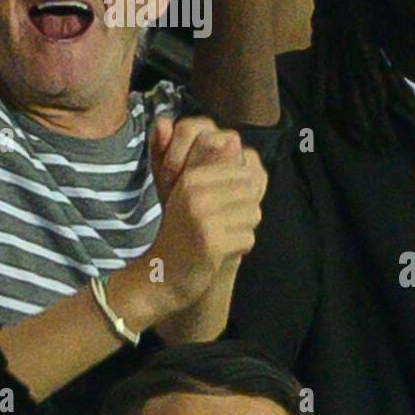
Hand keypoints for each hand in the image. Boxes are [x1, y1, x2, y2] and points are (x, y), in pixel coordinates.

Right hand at [142, 116, 265, 310]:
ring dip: (242, 228)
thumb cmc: (179, 231)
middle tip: (222, 224)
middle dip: (244, 209)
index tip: (220, 208)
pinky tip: (218, 252)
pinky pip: (249, 238)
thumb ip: (207, 165)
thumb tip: (231, 139)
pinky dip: (239, 248)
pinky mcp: (213, 243)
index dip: (241, 193)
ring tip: (219, 236)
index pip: (244, 172)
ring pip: (254, 214)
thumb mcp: (186, 192)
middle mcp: (196, 192)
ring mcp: (204, 218)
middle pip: (251, 191)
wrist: (160, 276)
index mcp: (192, 177)